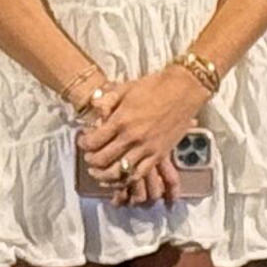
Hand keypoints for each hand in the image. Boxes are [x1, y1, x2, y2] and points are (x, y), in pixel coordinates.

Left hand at [80, 63, 206, 181]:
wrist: (183, 89)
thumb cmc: (155, 86)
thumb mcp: (126, 88)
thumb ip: (107, 100)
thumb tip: (94, 107)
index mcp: (121, 120)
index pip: (93, 141)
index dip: (83, 144)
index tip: (83, 141)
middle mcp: (132, 137)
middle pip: (103, 159)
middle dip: (91, 160)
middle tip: (88, 157)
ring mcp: (146, 147)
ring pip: (119, 171)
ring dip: (105, 174)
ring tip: (99, 172)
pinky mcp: (159, 154)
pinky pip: (140, 173)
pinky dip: (127, 179)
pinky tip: (121, 177)